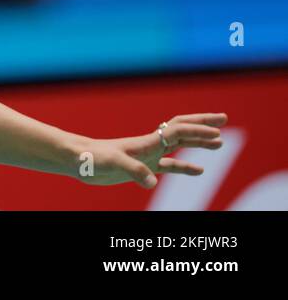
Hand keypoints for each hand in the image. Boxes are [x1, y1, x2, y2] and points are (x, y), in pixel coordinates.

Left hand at [76, 113, 226, 187]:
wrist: (78, 159)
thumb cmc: (92, 158)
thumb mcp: (112, 163)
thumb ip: (133, 171)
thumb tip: (153, 183)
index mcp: (147, 143)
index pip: (178, 132)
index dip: (198, 131)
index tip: (217, 133)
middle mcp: (151, 145)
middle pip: (183, 131)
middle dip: (203, 125)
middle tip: (224, 120)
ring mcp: (148, 155)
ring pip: (180, 146)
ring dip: (199, 143)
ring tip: (219, 143)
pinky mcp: (143, 167)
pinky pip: (170, 167)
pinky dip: (186, 168)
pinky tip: (199, 171)